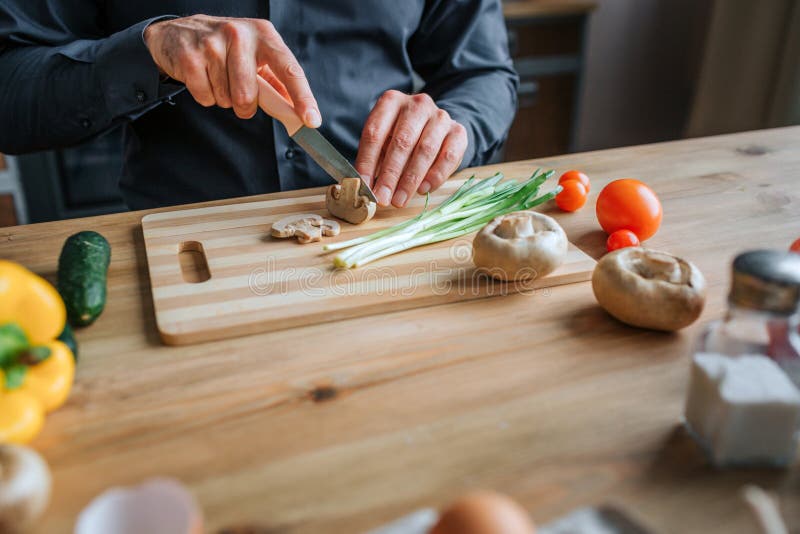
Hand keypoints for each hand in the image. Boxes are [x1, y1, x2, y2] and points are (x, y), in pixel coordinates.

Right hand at [144, 15, 319, 124]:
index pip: (290, 70)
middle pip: (249, 95)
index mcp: (264, 35)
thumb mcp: (255, 56)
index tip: (311, 119)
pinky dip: (206, 96)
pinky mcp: (190, 57)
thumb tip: (297, 110)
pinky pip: (206, 97)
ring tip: (218, 78)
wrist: (178, 34)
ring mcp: (212, 44)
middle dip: (245, 105)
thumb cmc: (225, 48)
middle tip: (238, 91)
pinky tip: (203, 77)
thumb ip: (277, 82)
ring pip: (227, 99)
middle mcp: (240, 34)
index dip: (302, 98)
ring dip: (224, 99)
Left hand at [355, 91, 467, 206]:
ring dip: (411, 179)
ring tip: (399, 200)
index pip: (375, 133)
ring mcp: (440, 117)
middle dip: (390, 175)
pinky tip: (422, 190)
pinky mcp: (458, 132)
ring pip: (426, 150)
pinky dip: (435, 176)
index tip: (364, 187)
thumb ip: (373, 161)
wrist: (434, 128)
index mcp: (391, 101)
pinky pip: (449, 156)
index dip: (368, 162)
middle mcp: (417, 104)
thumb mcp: (383, 143)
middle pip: (402, 141)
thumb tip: (364, 187)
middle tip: (382, 199)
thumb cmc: (401, 138)